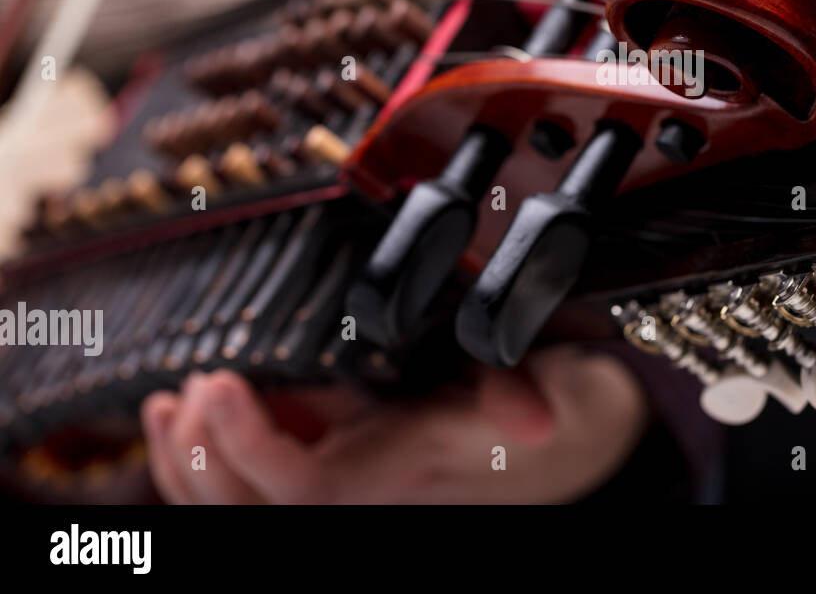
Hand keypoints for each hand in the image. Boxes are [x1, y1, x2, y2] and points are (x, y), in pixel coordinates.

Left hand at [139, 345, 647, 502]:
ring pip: (237, 512)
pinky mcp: (330, 463)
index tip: (222, 382)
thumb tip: (531, 419)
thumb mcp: (545, 386)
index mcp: (405, 470)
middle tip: (202, 381)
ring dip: (185, 463)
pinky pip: (247, 488)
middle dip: (205, 456)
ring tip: (172, 402)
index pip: (310, 490)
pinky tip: (175, 414)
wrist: (564, 439)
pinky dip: (196, 458)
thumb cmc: (547, 408)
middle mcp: (364, 492)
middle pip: (252, 513)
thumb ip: (523, 391)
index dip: (252, 447)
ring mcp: (341, 482)